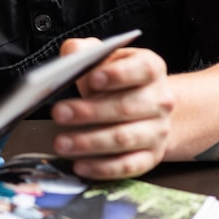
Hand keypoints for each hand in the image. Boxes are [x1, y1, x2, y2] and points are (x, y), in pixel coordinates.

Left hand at [49, 38, 175, 179]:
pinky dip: (102, 167)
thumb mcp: (103, 59)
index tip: (92, 79)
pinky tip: (80, 164)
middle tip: (59, 113)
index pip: (141, 69)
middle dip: (89, 111)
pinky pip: (127, 165)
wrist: (148, 108)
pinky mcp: (151, 156)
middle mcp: (159, 100)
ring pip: (124, 138)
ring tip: (62, 143)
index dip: (117, 75)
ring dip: (90, 142)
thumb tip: (70, 54)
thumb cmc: (117, 81)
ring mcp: (158, 130)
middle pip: (125, 106)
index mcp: (151, 68)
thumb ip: (85, 51)